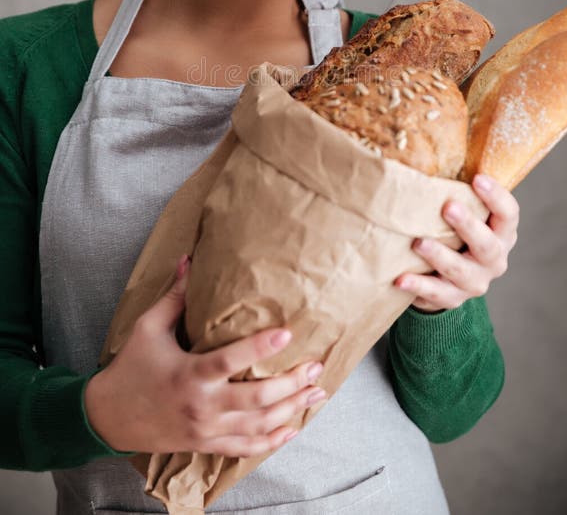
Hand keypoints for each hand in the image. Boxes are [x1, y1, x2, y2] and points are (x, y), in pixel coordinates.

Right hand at [84, 256, 326, 456]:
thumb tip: (190, 258)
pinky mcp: (206, 444)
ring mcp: (206, 430)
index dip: (260, 347)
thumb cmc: (131, 367)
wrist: (109, 418)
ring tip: (317, 392)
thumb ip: (175, 296)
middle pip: (256, 400)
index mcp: (188, 374)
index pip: (230, 361)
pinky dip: (272, 440)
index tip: (288, 333)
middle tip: (316, 365)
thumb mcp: (148, 328)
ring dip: (292, 409)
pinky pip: (245, 448)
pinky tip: (293, 427)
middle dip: (291, 383)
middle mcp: (201, 406)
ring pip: (258, 425)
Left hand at [393, 173, 518, 312]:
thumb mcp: (463, 212)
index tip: (478, 178)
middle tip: (448, 207)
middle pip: (488, 245)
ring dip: (440, 256)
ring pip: (462, 272)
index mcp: (502, 232)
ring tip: (419, 243)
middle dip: (468, 226)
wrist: (446, 278)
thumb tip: (424, 147)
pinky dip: (418, 285)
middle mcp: (494, 258)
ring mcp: (475, 281)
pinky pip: (437, 294)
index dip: (497, 197)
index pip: (509, 214)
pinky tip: (400, 278)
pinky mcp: (453, 298)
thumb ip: (454, 190)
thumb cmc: (453, 231)